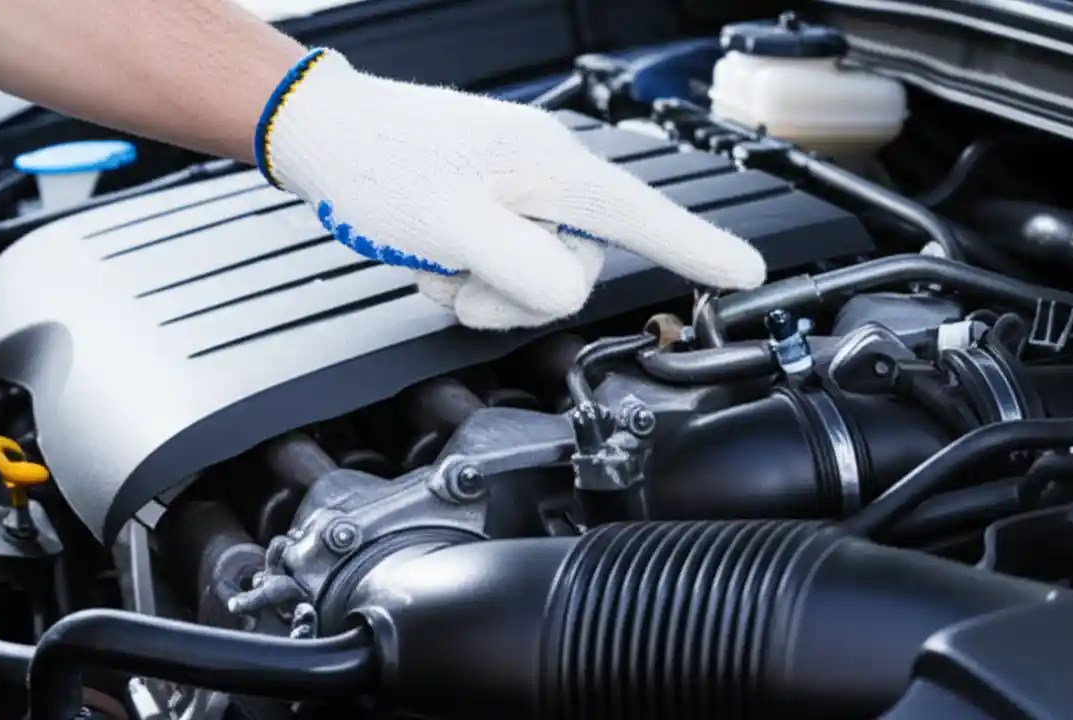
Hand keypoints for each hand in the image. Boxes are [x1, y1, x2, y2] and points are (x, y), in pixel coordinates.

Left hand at [256, 49, 766, 329]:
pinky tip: (432, 251)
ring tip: (436, 255)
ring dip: (481, 284)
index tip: (748, 274)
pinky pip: (505, 259)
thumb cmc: (378, 171)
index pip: (644, 218)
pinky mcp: (494, 199)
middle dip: (512, 292)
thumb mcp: (452, 230)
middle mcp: (548, 172)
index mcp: (553, 168)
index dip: (699, 251)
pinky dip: (467, 271)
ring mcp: (520, 185)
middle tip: (455, 270)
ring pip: (536, 274)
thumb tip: (570, 291)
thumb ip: (526, 270)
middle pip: (574, 270)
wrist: (325, 137)